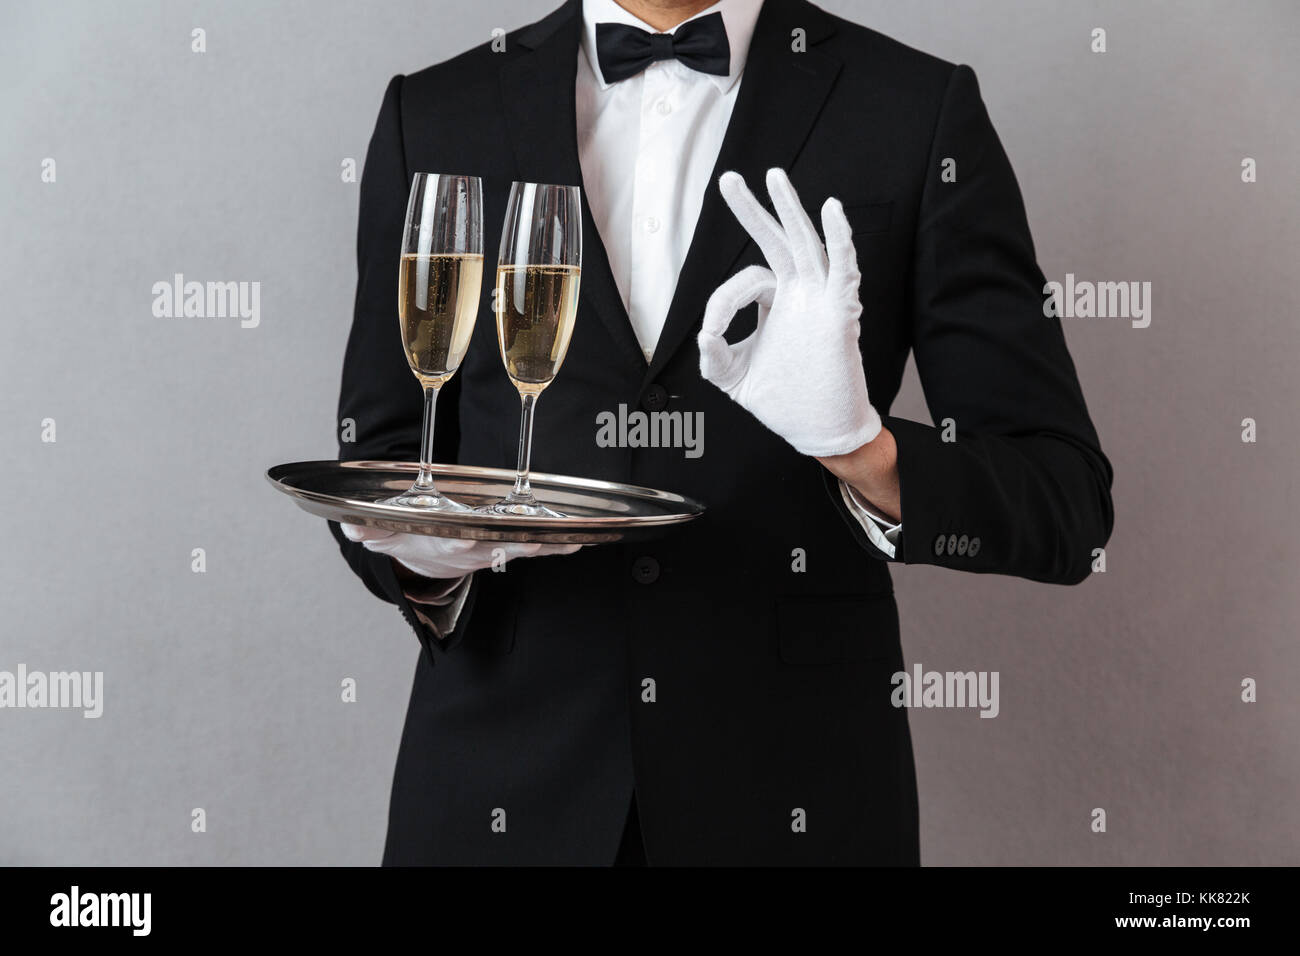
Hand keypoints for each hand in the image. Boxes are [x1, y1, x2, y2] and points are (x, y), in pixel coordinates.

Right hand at [340, 523, 581, 580]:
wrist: (424, 559)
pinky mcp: (508, 547)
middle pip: (496, 547)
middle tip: (536, 539)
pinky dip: (558, 545)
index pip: (451, 542)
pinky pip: (536, 546)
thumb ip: (365, 528)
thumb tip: (349, 524)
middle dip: (516, 544)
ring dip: (546, 545)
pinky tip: (581, 541)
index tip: (468, 536)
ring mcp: (492, 551)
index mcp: (441, 544)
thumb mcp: (381, 534)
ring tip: (572, 541)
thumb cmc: (405, 537)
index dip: (460, 541)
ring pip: (521, 547)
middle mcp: (471, 551)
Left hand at [697, 167, 881, 457]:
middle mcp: (798, 295)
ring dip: (790, 209)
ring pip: (806, 243)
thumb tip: (705, 332)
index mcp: (775, 303)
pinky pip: (843, 269)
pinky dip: (840, 239)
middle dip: (753, 209)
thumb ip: (714, 355)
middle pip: (776, 240)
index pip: (747, 281)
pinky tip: (832, 210)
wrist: (818, 431)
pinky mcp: (840, 313)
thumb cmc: (782, 401)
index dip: (722, 301)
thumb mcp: (733, 377)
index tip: (713, 332)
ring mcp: (820, 300)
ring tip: (774, 177)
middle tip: (729, 178)